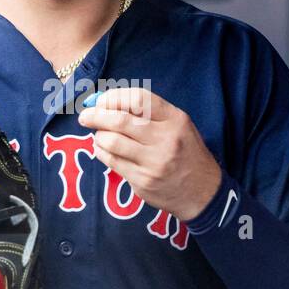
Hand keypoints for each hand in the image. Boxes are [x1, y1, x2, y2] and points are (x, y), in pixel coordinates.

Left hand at [77, 87, 221, 222]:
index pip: (139, 98)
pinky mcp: (143, 181)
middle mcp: (165, 139)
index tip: (101, 100)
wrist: (203, 192)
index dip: (114, 96)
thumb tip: (107, 102)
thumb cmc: (187, 152)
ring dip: (98, 135)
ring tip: (99, 135)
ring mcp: (153, 162)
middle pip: (120, 120)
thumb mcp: (179, 125)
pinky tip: (101, 148)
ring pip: (112, 142)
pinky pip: (112, 162)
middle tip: (85, 116)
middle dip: (96, 115)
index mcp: (175, 120)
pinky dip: (101, 151)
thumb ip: (150, 113)